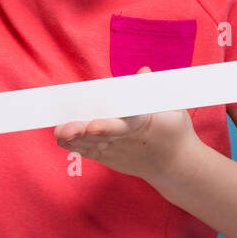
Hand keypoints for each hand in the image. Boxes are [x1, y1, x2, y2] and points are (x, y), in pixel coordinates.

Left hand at [55, 67, 197, 182]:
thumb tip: (143, 71)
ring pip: (92, 145)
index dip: (108, 127)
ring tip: (59, 131)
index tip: (94, 125)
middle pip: (102, 137)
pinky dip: (75, 145)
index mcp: (145, 126)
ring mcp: (117, 152)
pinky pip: (89, 151)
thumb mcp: (173, 109)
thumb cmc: (174, 131)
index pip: (126, 126)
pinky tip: (61, 136)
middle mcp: (128, 142)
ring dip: (75, 138)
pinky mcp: (110, 157)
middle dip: (83, 133)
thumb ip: (155, 89)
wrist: (177, 166)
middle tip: (66, 128)